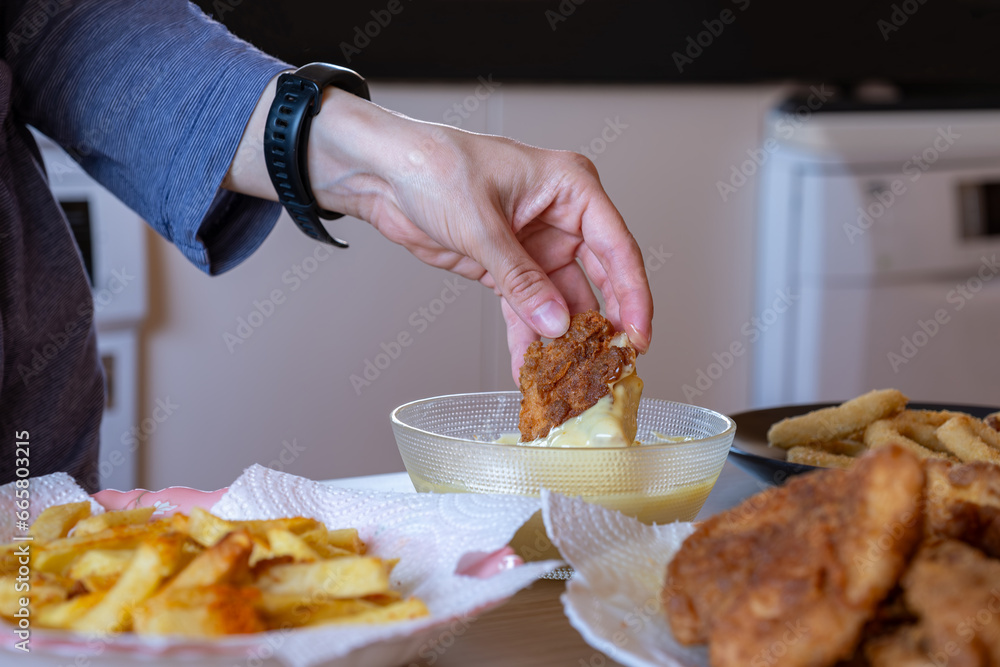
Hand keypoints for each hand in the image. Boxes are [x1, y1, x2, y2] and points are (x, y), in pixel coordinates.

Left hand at [225, 78, 652, 381]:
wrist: (381, 172)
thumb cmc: (432, 165)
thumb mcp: (480, 223)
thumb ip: (520, 278)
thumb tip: (556, 323)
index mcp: (571, 188)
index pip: (617, 248)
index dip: (633, 297)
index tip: (636, 338)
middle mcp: (561, 217)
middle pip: (599, 280)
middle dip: (603, 326)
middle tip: (610, 367)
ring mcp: (535, 245)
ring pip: (562, 302)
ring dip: (563, 341)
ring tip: (569, 378)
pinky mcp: (507, 268)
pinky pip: (527, 310)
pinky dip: (528, 339)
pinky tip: (531, 370)